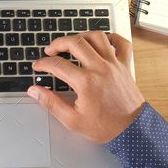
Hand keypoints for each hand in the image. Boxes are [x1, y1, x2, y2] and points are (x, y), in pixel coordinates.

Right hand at [28, 32, 144, 143]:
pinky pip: (122, 43)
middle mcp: (100, 69)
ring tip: (72, 43)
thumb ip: (51, 103)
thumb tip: (35, 91)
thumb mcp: (72, 120)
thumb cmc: (105, 127)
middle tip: (50, 50)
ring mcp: (114, 65)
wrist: (132, 130)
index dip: (43, 63)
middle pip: (75, 43)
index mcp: (86, 83)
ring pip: (97, 37)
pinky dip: (112, 38)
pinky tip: (102, 42)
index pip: (57, 65)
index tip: (38, 66)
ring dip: (81, 36)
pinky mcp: (125, 66)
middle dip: (57, 43)